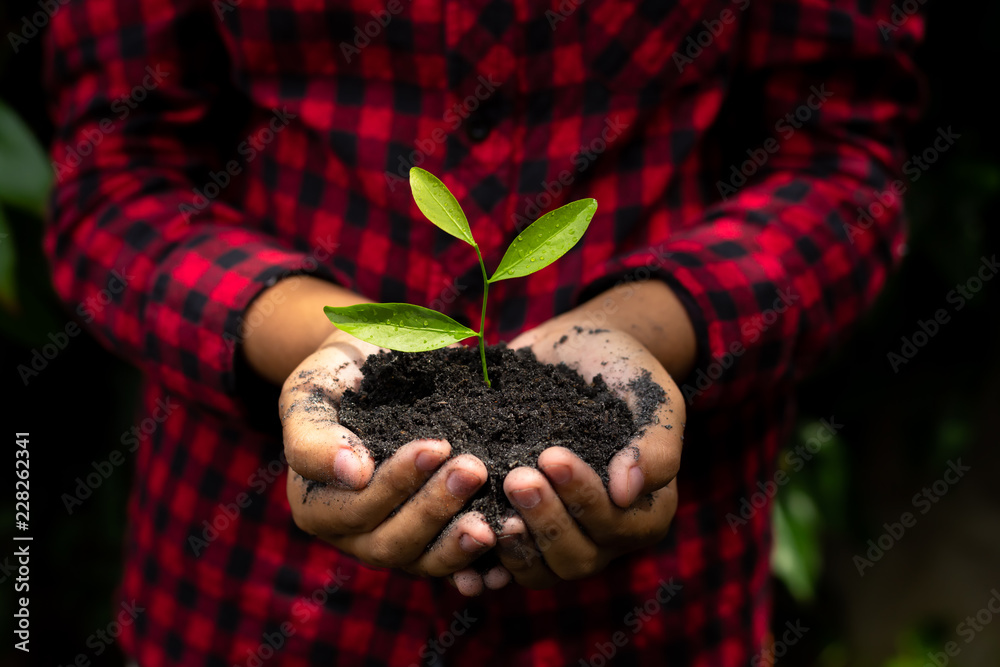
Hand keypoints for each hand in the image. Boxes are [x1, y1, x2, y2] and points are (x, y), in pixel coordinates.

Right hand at [280, 328, 497, 579]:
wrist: (372, 365)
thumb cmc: (336, 376)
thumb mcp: (309, 394)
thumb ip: (314, 437)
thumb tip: (355, 474)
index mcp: (317, 506)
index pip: (357, 508)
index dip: (397, 483)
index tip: (435, 446)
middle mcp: (353, 535)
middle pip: (392, 542)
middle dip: (435, 508)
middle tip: (474, 469)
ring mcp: (394, 541)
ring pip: (425, 561)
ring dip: (462, 542)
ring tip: (500, 517)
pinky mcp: (431, 540)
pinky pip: (454, 561)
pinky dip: (482, 559)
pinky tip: (511, 537)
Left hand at [492, 320, 685, 588]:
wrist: (575, 350)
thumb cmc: (624, 371)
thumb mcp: (653, 397)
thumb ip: (655, 444)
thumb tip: (627, 491)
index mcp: (643, 511)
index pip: (615, 526)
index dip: (583, 498)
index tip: (552, 456)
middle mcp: (601, 534)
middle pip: (575, 558)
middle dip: (545, 521)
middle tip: (517, 478)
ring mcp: (557, 532)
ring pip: (537, 570)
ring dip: (512, 544)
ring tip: (485, 507)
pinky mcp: (517, 523)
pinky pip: (499, 562)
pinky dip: (479, 562)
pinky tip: (458, 548)